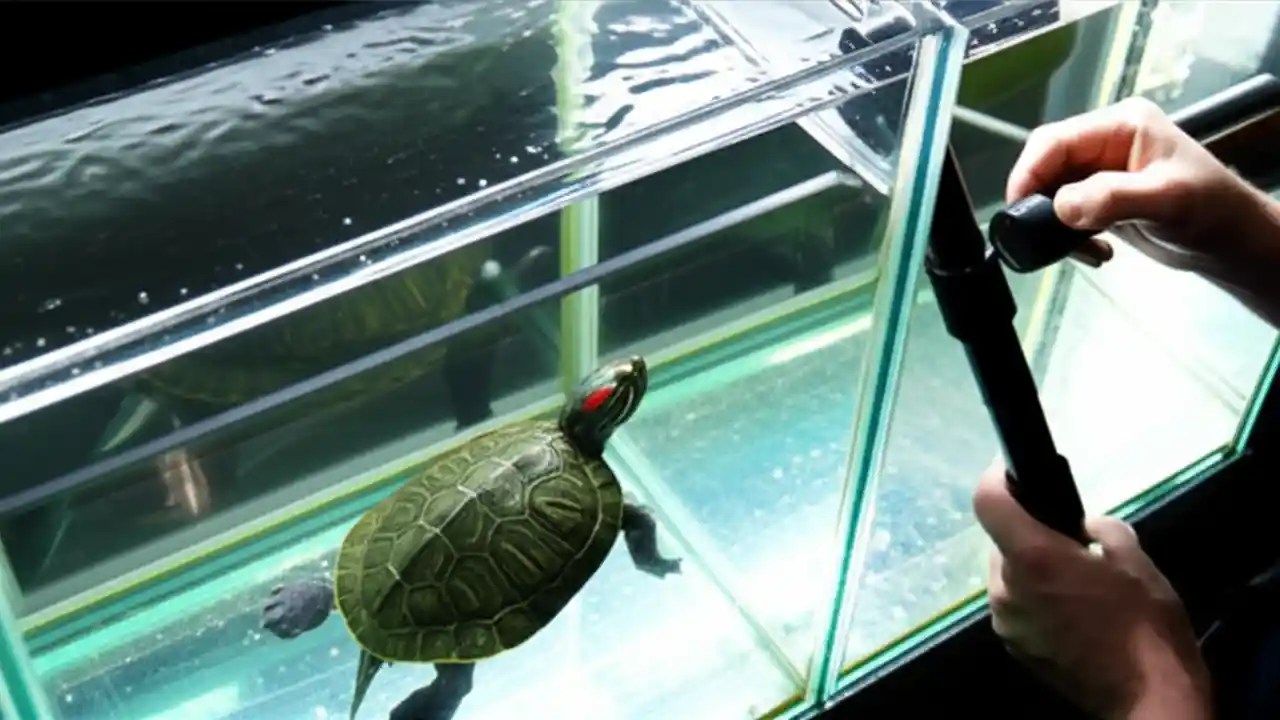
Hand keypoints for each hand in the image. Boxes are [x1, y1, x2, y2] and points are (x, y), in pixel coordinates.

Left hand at [973, 460, 1212, 719]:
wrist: (1149, 698)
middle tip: (1067, 539)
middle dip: (1027, 533)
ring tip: (1074, 578)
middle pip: (1000, 541)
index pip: (987, 501)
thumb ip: (1103, 530)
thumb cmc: (1146, 626)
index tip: (1010, 470)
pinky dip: (1034, 597)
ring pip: (1007, 575)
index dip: (996, 478)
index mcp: (1033, 558)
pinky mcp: (1013, 645)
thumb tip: (1084, 526)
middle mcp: (1006, 588)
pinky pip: (1015, 605)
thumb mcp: (1136, 562)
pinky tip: (1070, 608)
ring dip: (1031, 568)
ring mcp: (1005, 620)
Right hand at [1007, 95, 1279, 281]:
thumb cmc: (1210, 209)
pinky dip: (1069, 238)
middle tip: (1042, 236)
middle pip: (1047, 166)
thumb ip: (1110, 199)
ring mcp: (1101, 172)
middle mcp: (1106, 144)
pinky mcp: (1100, 200)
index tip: (1018, 209)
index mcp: (1120, 126)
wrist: (1232, 241)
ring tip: (1083, 250)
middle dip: (1041, 204)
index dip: (1029, 172)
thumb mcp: (1165, 200)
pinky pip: (1065, 215)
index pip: (1054, 141)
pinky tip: (1095, 252)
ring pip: (1051, 194)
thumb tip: (1060, 208)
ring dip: (1056, 227)